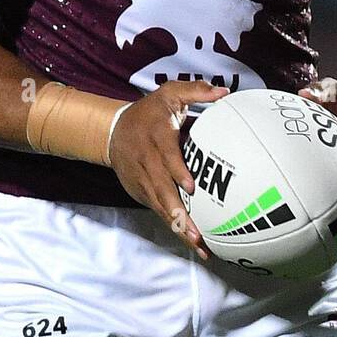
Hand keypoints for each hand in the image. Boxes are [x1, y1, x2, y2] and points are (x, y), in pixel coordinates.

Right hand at [108, 80, 229, 258]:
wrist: (111, 131)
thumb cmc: (149, 112)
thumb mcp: (169, 93)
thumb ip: (196, 91)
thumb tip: (224, 93)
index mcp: (156, 137)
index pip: (166, 156)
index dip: (177, 171)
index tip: (190, 187)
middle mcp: (147, 162)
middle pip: (161, 190)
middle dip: (178, 213)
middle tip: (197, 232)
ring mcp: (141, 180)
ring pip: (160, 206)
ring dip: (178, 227)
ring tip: (199, 245)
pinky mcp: (140, 192)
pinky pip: (158, 210)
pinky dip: (174, 226)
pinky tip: (192, 242)